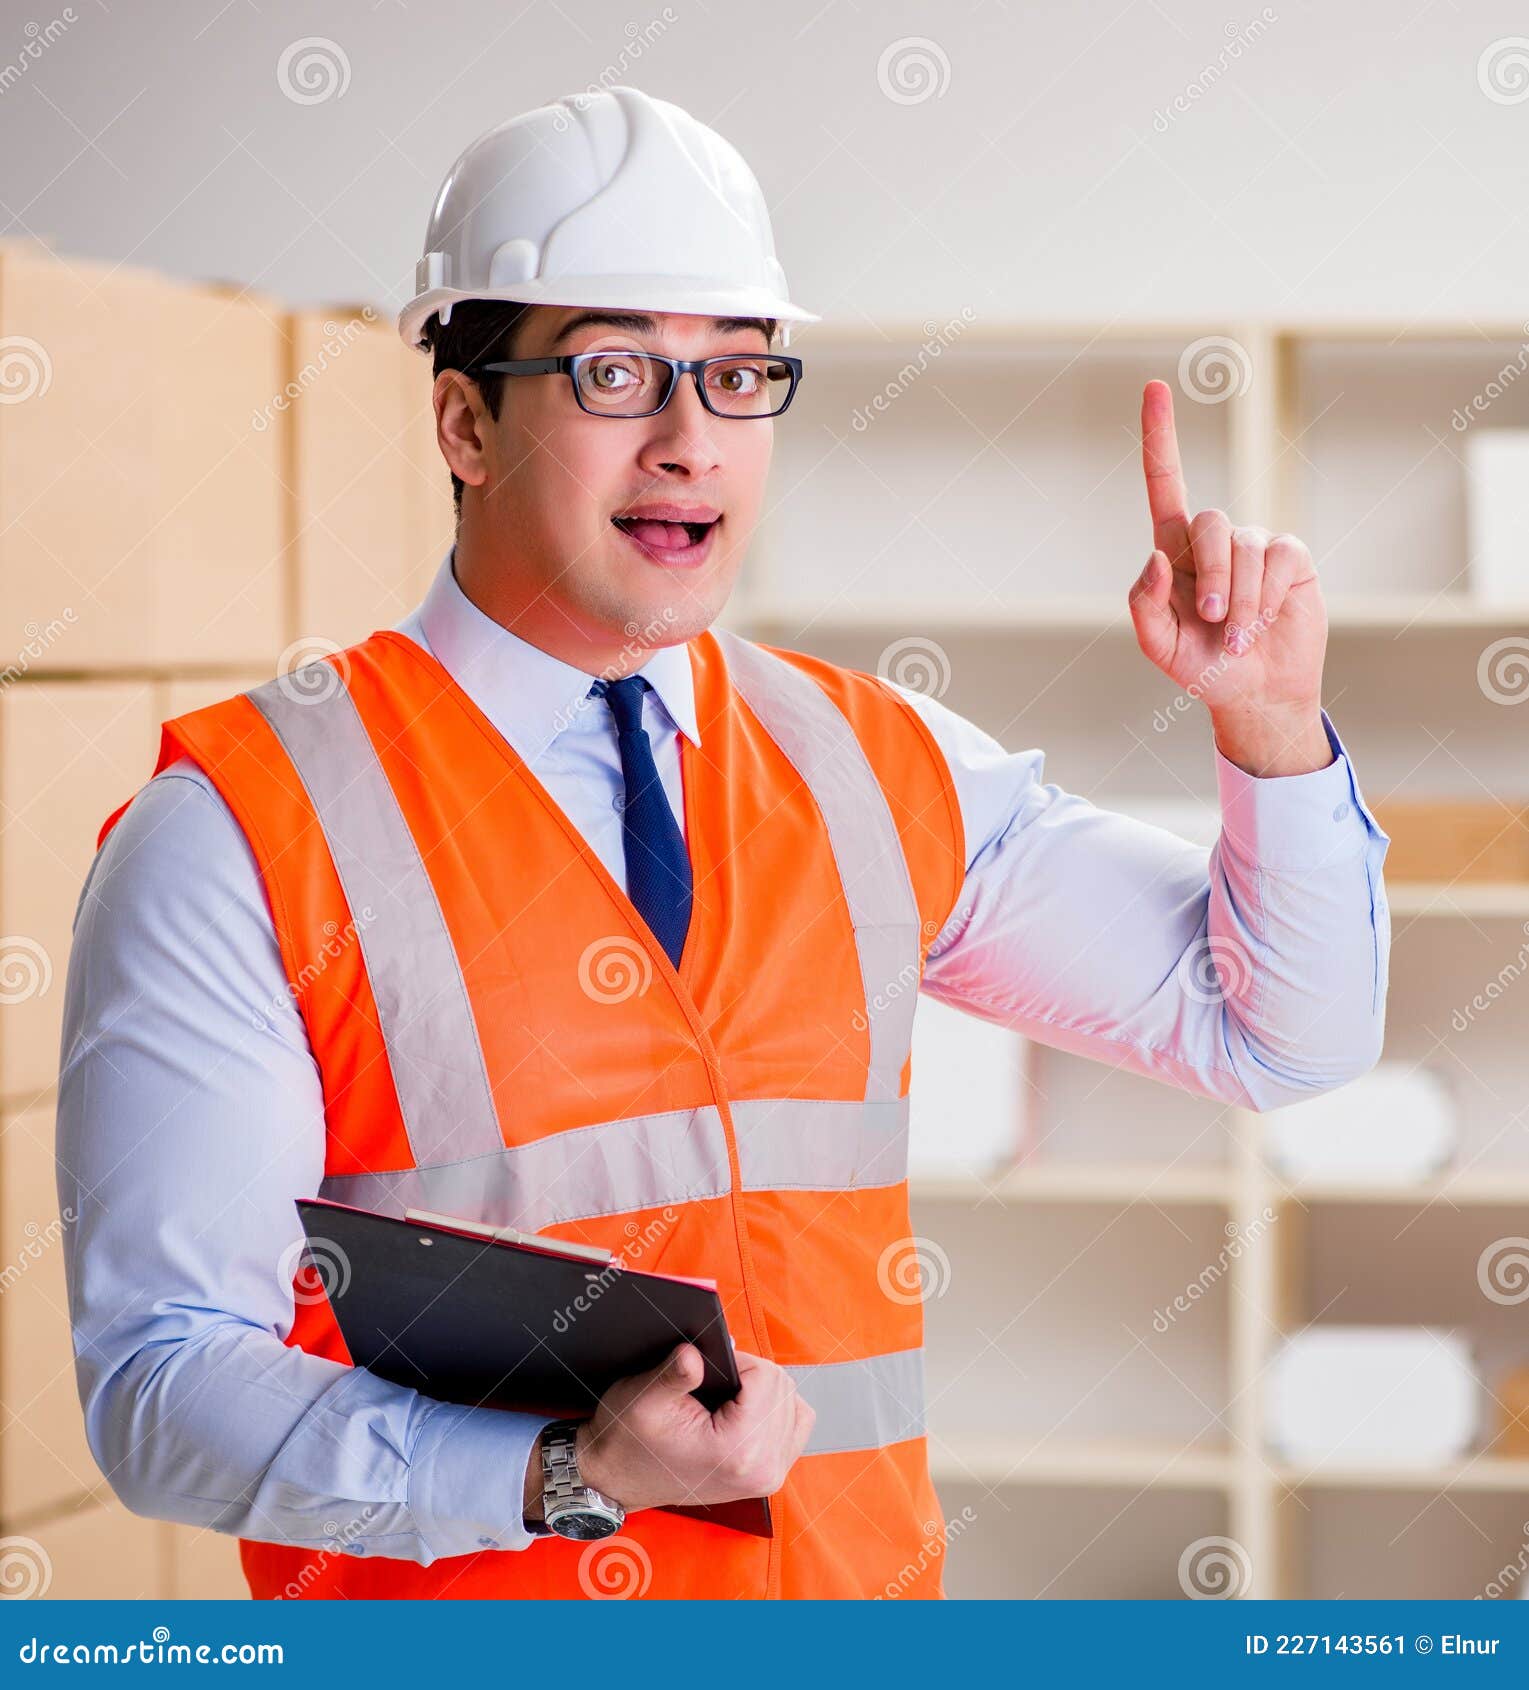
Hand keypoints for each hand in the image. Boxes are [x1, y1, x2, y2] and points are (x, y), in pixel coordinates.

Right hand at [569, 1342, 813, 1513]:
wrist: (619, 1480)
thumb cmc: (629, 1441)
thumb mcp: (643, 1397)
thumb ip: (675, 1371)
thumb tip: (694, 1351)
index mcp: (739, 1451)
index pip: (767, 1376)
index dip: (736, 1363)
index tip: (707, 1373)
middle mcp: (764, 1469)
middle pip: (782, 1387)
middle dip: (749, 1377)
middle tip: (710, 1388)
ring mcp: (770, 1476)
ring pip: (792, 1402)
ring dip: (763, 1392)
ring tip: (725, 1400)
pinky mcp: (770, 1476)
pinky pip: (794, 1425)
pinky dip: (774, 1410)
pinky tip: (744, 1411)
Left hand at [1129, 379, 1332, 776]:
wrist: (1253, 692)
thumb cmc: (1201, 667)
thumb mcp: (1157, 644)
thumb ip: (1143, 603)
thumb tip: (1156, 557)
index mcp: (1174, 551)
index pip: (1164, 484)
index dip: (1159, 437)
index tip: (1154, 388)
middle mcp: (1215, 540)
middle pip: (1210, 524)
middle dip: (1212, 578)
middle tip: (1211, 620)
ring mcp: (1255, 546)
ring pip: (1246, 548)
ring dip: (1240, 600)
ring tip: (1237, 636)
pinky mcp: (1291, 559)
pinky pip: (1280, 558)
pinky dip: (1267, 596)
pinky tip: (1263, 623)